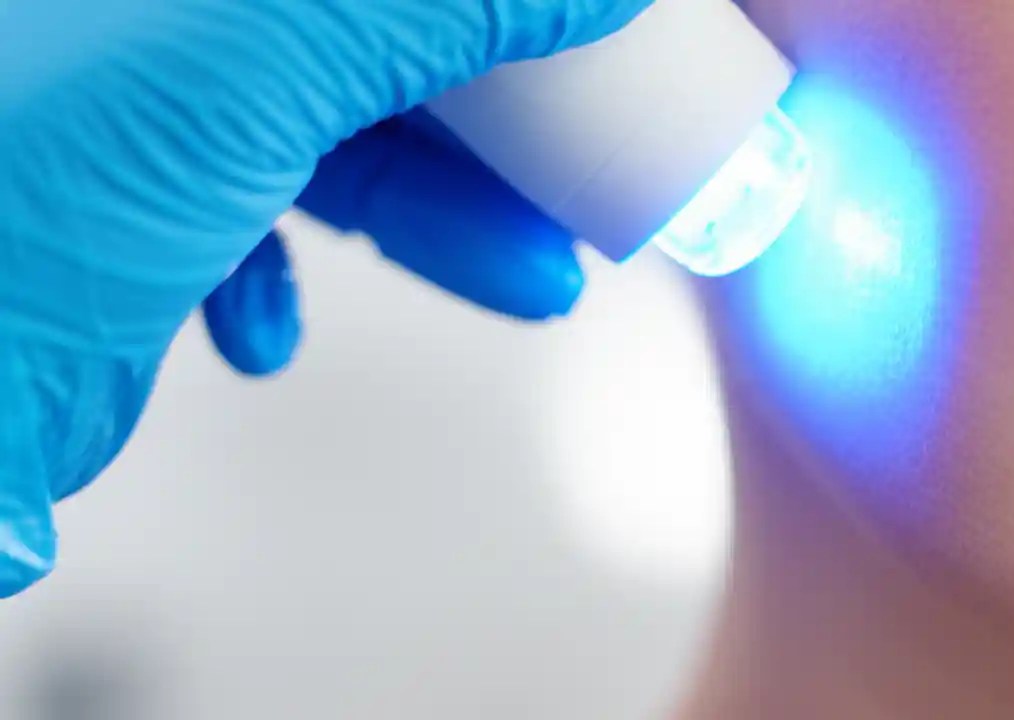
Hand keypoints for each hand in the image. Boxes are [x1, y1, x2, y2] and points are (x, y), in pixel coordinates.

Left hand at [0, 0, 650, 596]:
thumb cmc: (18, 181)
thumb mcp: (258, 56)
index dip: (501, 8)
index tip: (602, 29)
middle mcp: (166, 16)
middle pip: (384, 35)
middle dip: (500, 116)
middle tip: (592, 165)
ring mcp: (153, 100)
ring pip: (345, 133)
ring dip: (442, 218)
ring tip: (533, 276)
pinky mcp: (142, 207)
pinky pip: (261, 216)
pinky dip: (290, 277)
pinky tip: (267, 328)